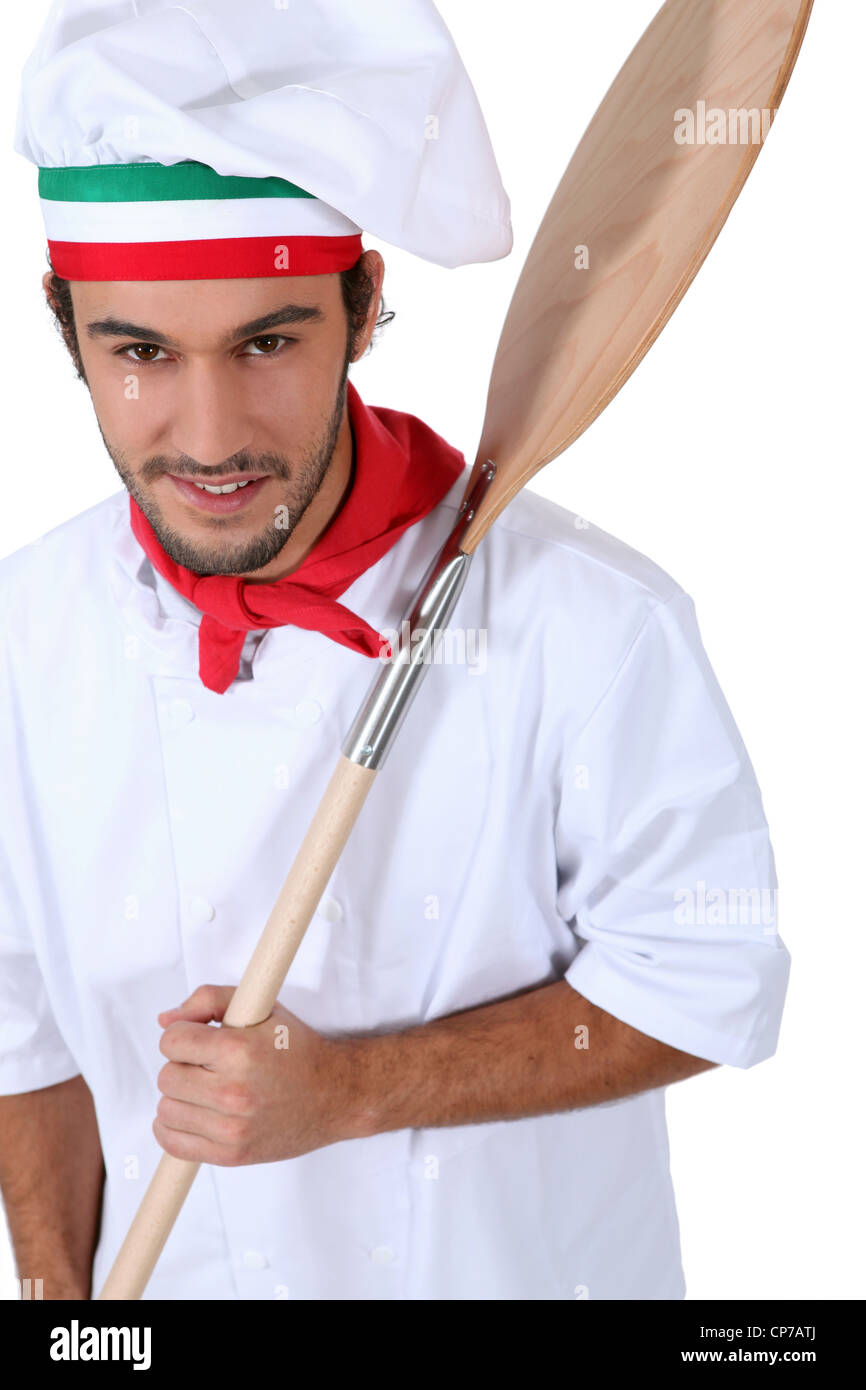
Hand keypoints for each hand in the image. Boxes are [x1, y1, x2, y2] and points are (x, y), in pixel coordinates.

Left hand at [153, 985, 358, 1165]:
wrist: (335, 1095)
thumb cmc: (297, 1050)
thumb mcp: (261, 1008)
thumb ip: (209, 1000)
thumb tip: (165, 1020)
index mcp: (239, 1050)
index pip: (172, 1041)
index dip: (182, 1036)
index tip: (198, 1040)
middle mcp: (233, 1091)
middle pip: (166, 1077)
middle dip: (182, 1066)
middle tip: (206, 1066)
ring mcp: (231, 1127)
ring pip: (166, 1110)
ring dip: (180, 1097)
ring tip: (205, 1090)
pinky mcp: (231, 1154)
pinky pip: (174, 1143)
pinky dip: (174, 1128)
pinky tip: (195, 1114)